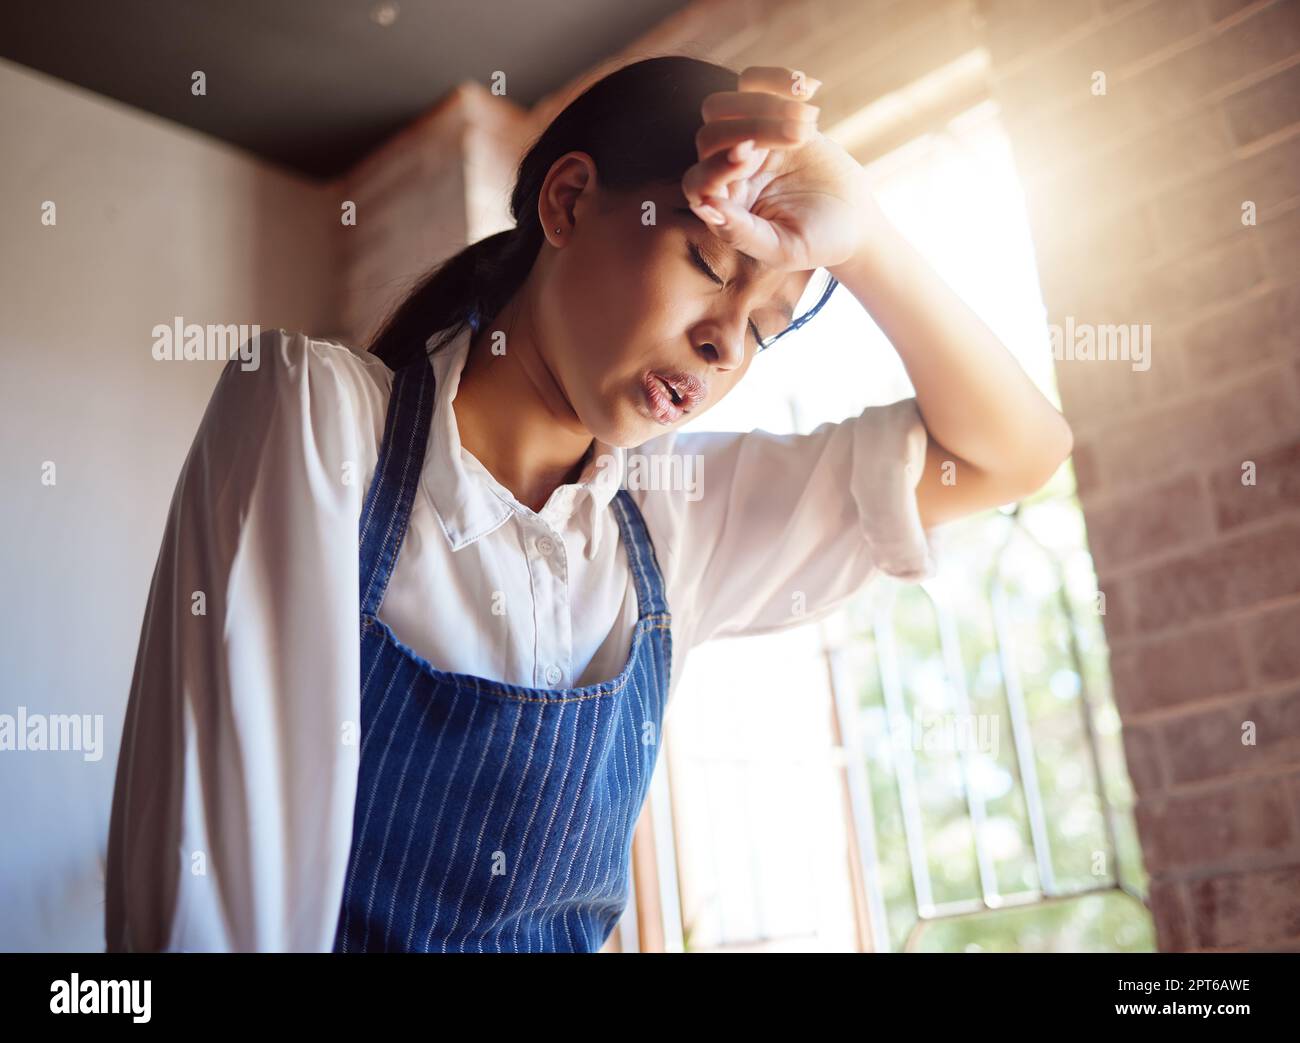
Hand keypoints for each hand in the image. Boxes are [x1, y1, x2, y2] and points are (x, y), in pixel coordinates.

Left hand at [682, 66, 874, 271]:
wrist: (851, 221)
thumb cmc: (816, 242)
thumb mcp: (784, 249)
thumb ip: (743, 234)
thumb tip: (706, 209)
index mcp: (723, 207)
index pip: (699, 181)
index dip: (716, 165)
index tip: (747, 155)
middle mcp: (725, 172)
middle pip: (709, 136)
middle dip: (753, 130)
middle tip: (800, 137)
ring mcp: (743, 140)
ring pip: (722, 106)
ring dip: (764, 104)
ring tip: (808, 119)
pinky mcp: (766, 115)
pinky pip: (752, 83)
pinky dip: (774, 78)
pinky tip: (808, 87)